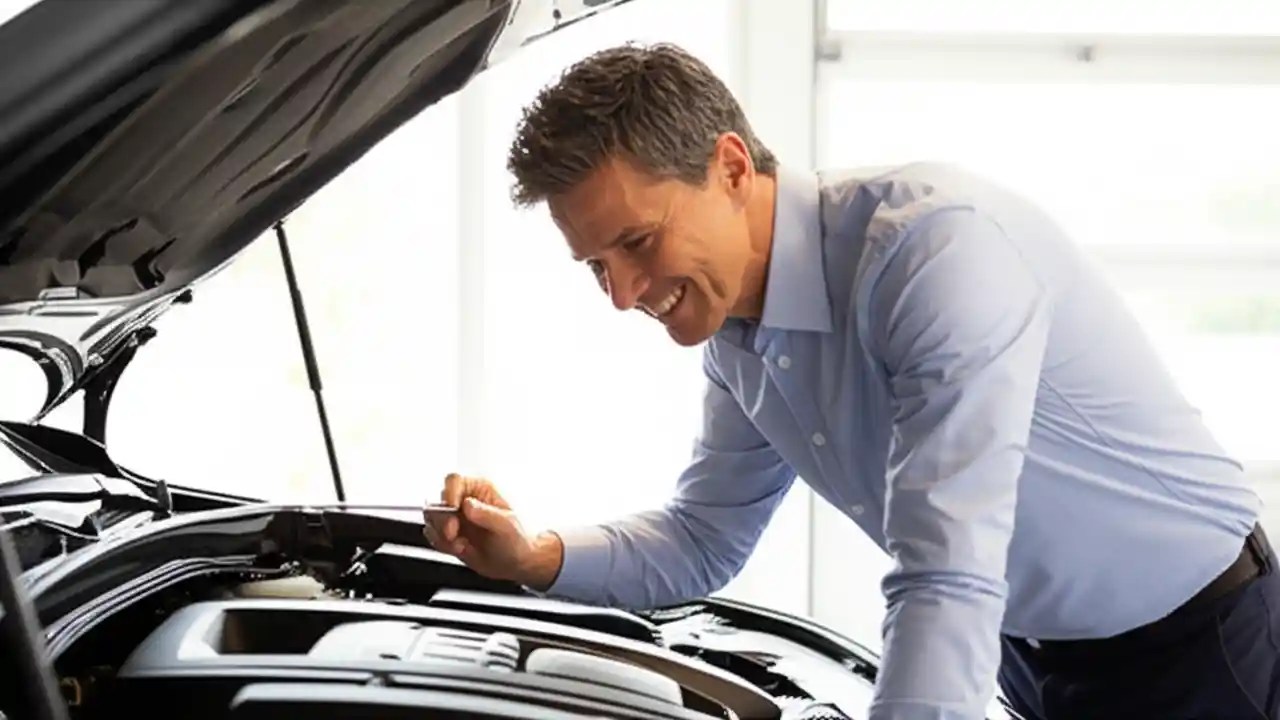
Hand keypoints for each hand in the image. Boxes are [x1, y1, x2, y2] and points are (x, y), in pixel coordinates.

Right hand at [422, 473, 561, 588]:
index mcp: (479, 488)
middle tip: (454, 534)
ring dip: (441, 534)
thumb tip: (467, 505)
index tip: (454, 509)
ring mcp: (455, 517)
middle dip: (442, 519)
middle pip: (436, 499)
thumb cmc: (519, 538)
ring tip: (460, 544)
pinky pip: (432, 535)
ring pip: (431, 518)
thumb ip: (486, 515)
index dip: (449, 494)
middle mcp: (464, 500)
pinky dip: (441, 544)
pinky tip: (460, 549)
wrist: (518, 562)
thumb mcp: (507, 525)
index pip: (454, 479)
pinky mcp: (449, 534)